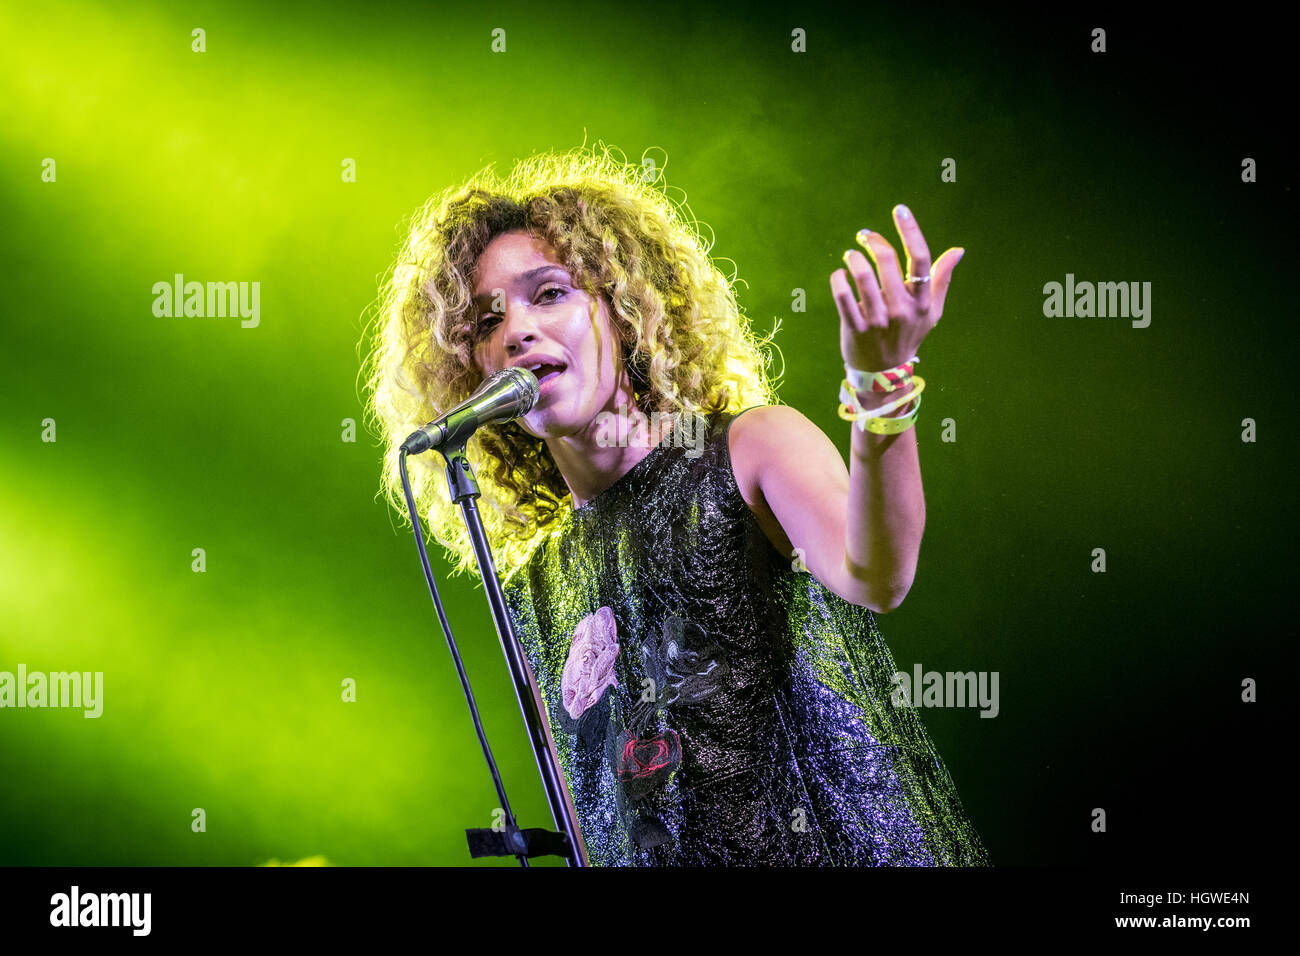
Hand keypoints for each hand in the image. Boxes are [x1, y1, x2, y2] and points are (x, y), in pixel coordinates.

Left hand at [831, 204, 963, 375]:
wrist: (884, 373)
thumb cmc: (909, 335)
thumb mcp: (931, 311)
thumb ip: (942, 279)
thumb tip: (958, 251)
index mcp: (922, 302)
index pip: (920, 259)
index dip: (910, 230)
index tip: (900, 209)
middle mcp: (901, 309)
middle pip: (887, 261)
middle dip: (873, 241)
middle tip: (864, 236)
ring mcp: (877, 320)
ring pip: (862, 276)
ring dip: (854, 258)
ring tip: (852, 254)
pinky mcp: (855, 329)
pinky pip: (843, 297)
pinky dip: (838, 280)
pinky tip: (839, 274)